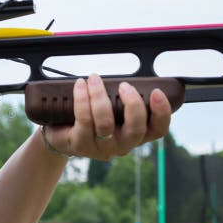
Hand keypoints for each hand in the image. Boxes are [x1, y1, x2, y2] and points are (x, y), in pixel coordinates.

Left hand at [41, 74, 171, 159]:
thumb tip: (126, 75)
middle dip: (133, 104)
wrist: (60, 135)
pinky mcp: (80, 144)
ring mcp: (101, 147)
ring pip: (106, 123)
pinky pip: (84, 119)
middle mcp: (122, 145)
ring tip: (93, 79)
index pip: (158, 130)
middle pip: (136, 129)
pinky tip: (80, 85)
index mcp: (135, 135)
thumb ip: (122, 98)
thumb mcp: (112, 110)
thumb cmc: (91, 118)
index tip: (156, 92)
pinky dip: (82, 99)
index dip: (162, 112)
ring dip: (100, 96)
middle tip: (124, 85)